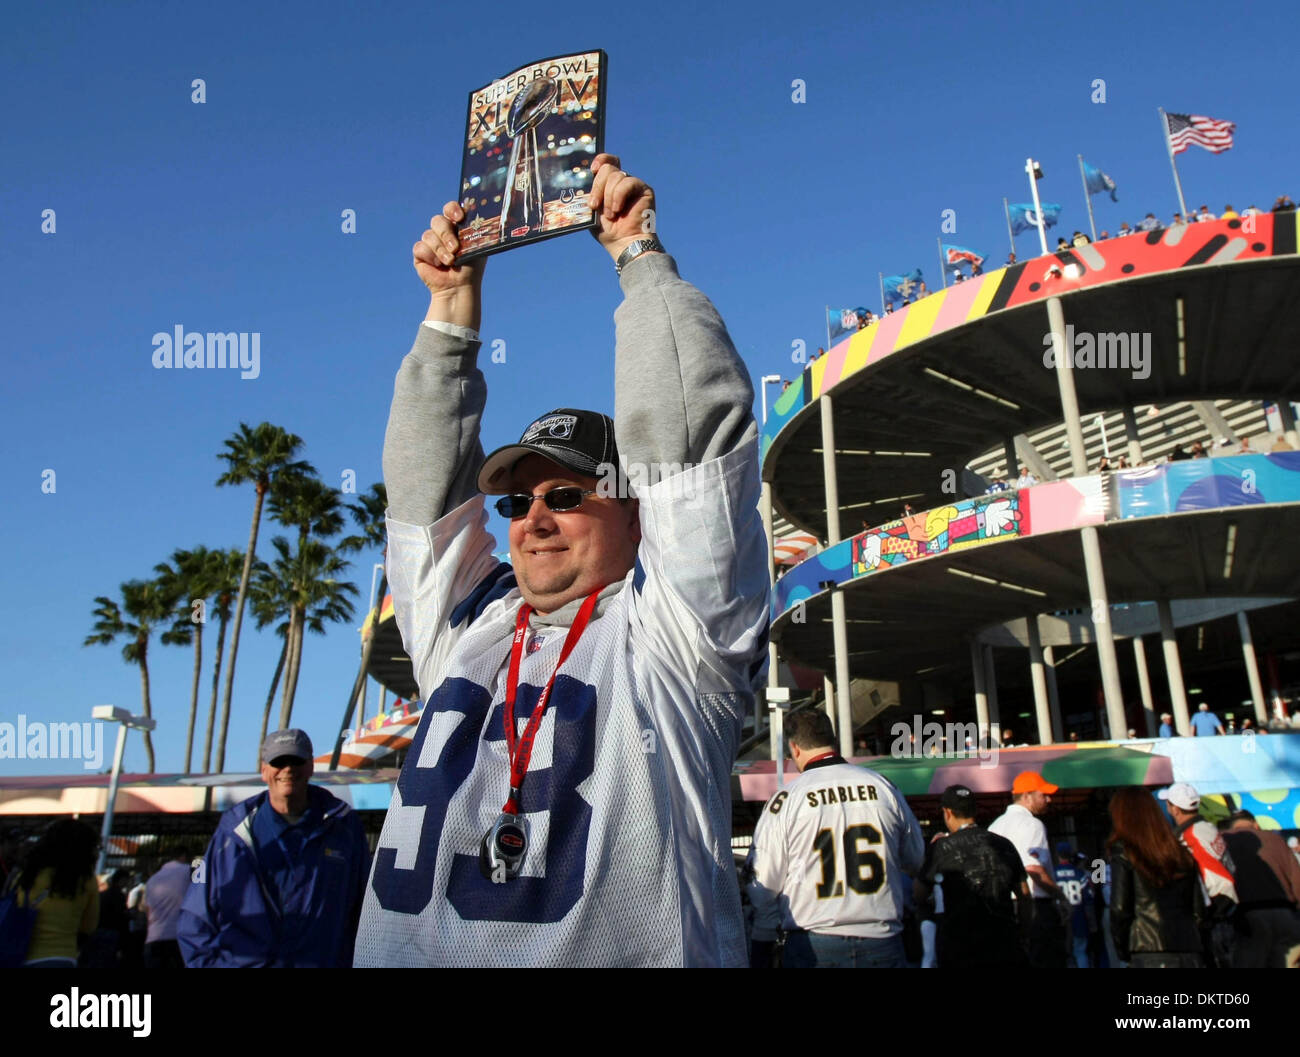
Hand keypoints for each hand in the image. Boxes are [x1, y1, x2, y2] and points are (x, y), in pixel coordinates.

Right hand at [414, 201, 484, 328]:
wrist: (460, 287)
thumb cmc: (471, 268)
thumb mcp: (476, 247)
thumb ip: (472, 231)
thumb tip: (469, 217)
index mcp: (457, 226)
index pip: (450, 209)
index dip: (452, 209)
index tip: (459, 218)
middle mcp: (443, 231)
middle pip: (438, 220)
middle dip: (446, 234)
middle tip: (455, 248)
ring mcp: (431, 241)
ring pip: (428, 235)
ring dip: (440, 249)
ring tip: (450, 262)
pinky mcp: (420, 253)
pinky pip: (420, 247)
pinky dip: (431, 257)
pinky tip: (438, 266)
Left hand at [588, 153, 656, 261]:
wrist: (624, 243)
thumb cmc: (608, 231)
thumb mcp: (592, 210)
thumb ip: (589, 193)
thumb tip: (581, 178)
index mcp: (608, 183)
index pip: (606, 161)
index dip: (600, 159)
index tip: (592, 169)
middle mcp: (621, 181)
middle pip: (607, 168)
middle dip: (598, 187)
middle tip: (595, 206)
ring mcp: (633, 184)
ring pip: (615, 175)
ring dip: (608, 197)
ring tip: (612, 215)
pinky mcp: (644, 189)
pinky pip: (627, 182)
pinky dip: (619, 196)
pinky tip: (618, 209)